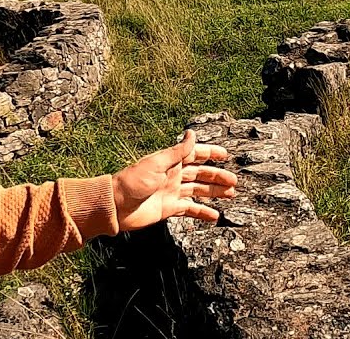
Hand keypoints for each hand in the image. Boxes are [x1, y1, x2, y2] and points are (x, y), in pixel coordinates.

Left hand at [112, 129, 237, 231]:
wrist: (116, 206)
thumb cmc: (133, 181)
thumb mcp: (157, 163)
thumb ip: (177, 151)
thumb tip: (192, 133)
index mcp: (171, 162)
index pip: (195, 155)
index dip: (210, 153)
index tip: (225, 155)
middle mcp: (174, 176)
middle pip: (200, 174)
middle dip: (217, 177)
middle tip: (234, 182)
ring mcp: (172, 192)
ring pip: (199, 191)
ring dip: (214, 192)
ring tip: (230, 195)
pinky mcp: (170, 208)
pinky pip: (191, 210)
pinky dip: (203, 213)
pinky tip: (215, 216)